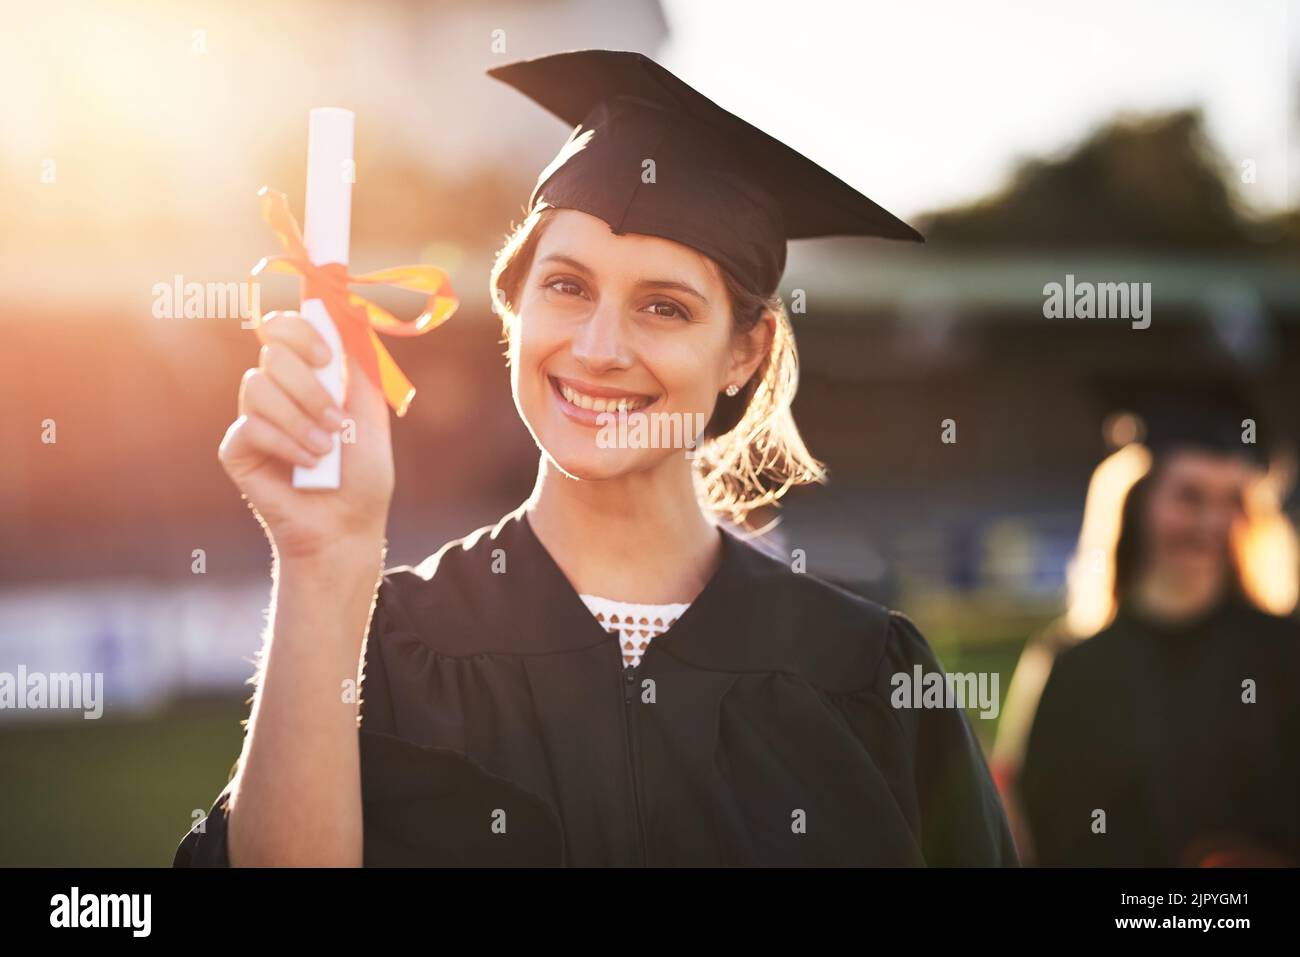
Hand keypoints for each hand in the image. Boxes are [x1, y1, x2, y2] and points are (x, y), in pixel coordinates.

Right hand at [218, 311, 393, 557]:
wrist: (347, 526)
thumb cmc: (362, 474)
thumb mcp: (370, 414)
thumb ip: (358, 368)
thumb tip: (349, 317)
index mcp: (307, 377)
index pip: (284, 329)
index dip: (299, 331)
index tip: (327, 358)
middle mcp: (276, 391)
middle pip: (272, 351)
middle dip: (310, 386)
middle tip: (336, 419)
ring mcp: (253, 418)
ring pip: (258, 386)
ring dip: (300, 418)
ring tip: (325, 450)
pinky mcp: (237, 449)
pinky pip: (250, 426)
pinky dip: (285, 443)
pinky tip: (307, 464)